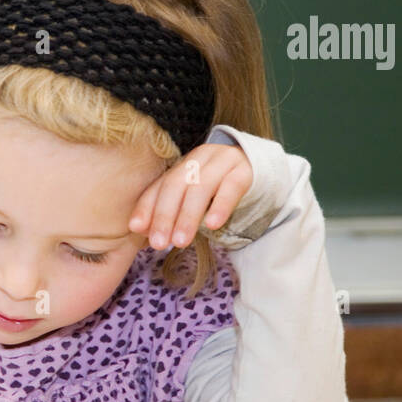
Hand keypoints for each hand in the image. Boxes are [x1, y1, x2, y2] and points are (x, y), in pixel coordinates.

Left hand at [128, 143, 252, 250]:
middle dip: (164, 216)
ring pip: (200, 187)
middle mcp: (200, 158)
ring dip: (188, 217)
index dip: (147, 206)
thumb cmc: (221, 192)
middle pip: (176, 185)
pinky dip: (220, 207)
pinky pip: (231, 187)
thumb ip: (171, 211)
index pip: (160, 185)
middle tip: (159, 243)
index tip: (136, 229)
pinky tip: (212, 225)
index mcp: (184, 164)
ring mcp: (224, 161)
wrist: (264, 174)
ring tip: (181, 242)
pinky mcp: (246, 171)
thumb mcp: (194, 200)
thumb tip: (141, 231)